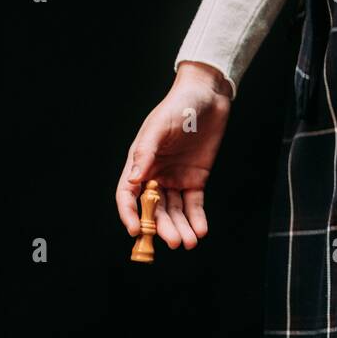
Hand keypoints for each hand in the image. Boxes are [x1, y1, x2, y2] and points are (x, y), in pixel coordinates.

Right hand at [116, 63, 232, 249]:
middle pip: (154, 209)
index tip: (136, 231)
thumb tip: (132, 179)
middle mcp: (155, 175)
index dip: (129, 214)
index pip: (128, 195)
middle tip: (172, 242)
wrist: (208, 95)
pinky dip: (197, 218)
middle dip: (162, 228)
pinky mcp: (196, 179)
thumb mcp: (159, 125)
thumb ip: (145, 152)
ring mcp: (176, 178)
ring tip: (189, 242)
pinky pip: (194, 204)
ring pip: (174, 211)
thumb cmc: (178, 105)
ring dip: (180, 228)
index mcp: (140, 162)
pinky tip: (200, 230)